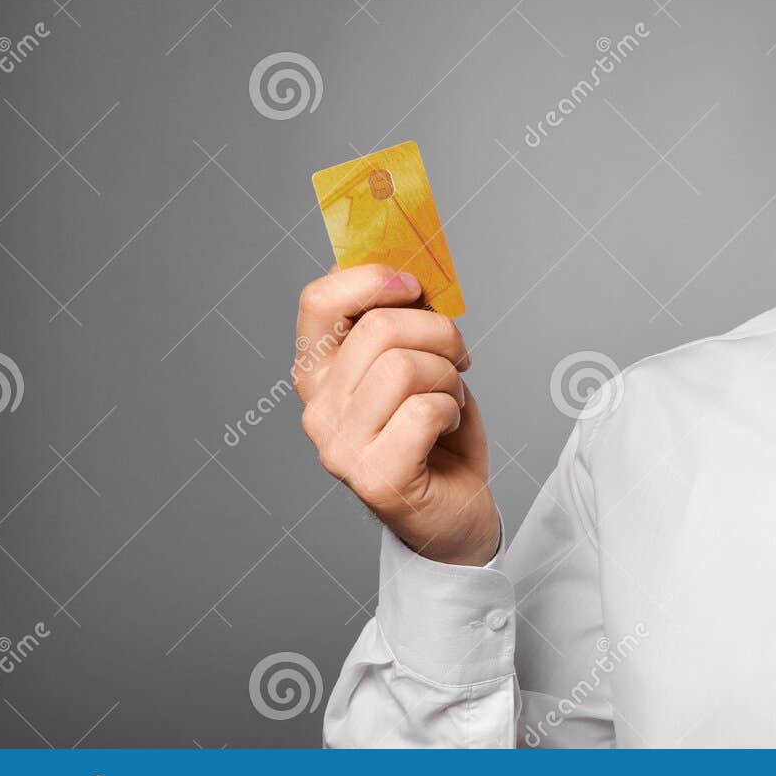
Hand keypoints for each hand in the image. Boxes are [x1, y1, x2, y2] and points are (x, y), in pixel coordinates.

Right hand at [292, 264, 499, 565]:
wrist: (454, 513)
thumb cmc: (434, 433)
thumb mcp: (415, 362)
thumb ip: (398, 319)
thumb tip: (405, 262)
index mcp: (318, 373)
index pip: (318, 301)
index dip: (371, 278)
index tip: (413, 285)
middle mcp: (317, 411)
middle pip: (380, 329)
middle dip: (439, 333)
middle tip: (458, 356)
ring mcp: (339, 448)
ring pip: (405, 366)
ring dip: (448, 375)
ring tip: (449, 398)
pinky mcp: (374, 478)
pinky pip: (425, 410)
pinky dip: (452, 410)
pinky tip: (445, 428)